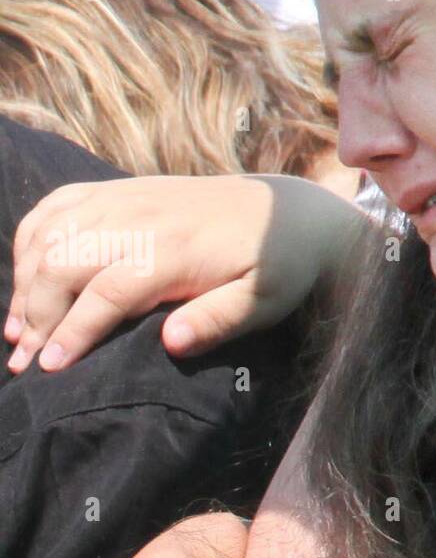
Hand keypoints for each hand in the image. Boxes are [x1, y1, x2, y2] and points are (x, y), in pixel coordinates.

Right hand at [5, 173, 361, 373]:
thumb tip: (171, 343)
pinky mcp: (120, 188)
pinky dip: (31, 237)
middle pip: (62, 262)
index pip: (105, 293)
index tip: (49, 369)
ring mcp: (126, 197)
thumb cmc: (277, 266)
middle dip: (35, 313)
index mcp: (173, 250)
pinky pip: (57, 204)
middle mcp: (140, 217)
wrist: (287, 211)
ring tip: (18, 330)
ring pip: (50, 233)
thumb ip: (217, 321)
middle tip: (24, 361)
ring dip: (25, 281)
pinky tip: (25, 274)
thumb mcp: (263, 302)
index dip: (72, 332)